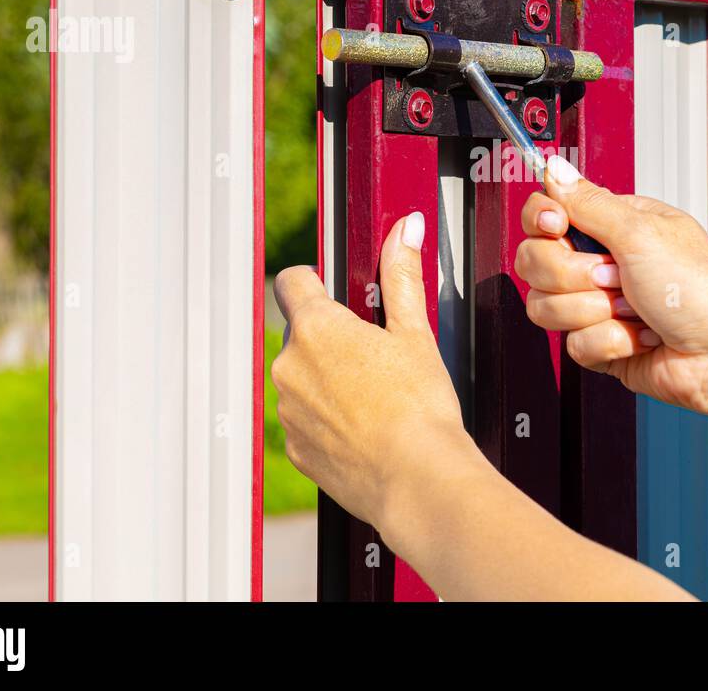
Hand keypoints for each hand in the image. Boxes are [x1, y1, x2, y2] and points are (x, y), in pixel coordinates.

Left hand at [272, 212, 474, 530]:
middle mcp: (290, 367)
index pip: (292, 281)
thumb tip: (405, 230)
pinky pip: (306, 421)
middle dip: (331, 340)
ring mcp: (288, 411)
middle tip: (375, 355)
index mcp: (317, 329)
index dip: (313, 281)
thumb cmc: (419, 407)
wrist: (416, 478)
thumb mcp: (415, 331)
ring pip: (302, 379)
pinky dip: (328, 420)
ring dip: (328, 381)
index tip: (333, 291)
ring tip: (375, 397)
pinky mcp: (295, 449)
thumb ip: (402, 275)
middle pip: (301, 335)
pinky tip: (365, 427)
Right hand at [515, 155, 707, 420]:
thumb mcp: (641, 233)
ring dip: (596, 311)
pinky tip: (643, 338)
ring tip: (636, 310)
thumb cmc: (701, 288)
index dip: (542, 222)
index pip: (546, 214)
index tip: (557, 226)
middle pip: (535, 262)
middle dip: (574, 274)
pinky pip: (574, 345)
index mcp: (612, 226)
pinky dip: (611, 342)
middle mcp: (601, 263)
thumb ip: (588, 203)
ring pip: (547, 306)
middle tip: (615, 275)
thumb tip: (553, 167)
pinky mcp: (601, 346)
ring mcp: (598, 306)